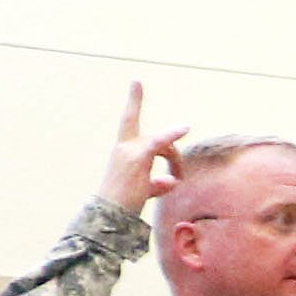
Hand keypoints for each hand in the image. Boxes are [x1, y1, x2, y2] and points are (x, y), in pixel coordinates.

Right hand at [96, 83, 175, 217]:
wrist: (110, 215)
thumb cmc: (125, 204)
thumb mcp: (145, 190)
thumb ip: (158, 183)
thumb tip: (171, 182)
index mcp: (123, 151)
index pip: (129, 121)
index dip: (134, 101)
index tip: (136, 81)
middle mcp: (124, 147)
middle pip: (157, 137)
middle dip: (152, 123)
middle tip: (173, 167)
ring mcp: (129, 151)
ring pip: (165, 146)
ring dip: (176, 163)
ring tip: (177, 181)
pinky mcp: (137, 158)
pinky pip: (160, 143)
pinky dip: (171, 135)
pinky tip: (185, 128)